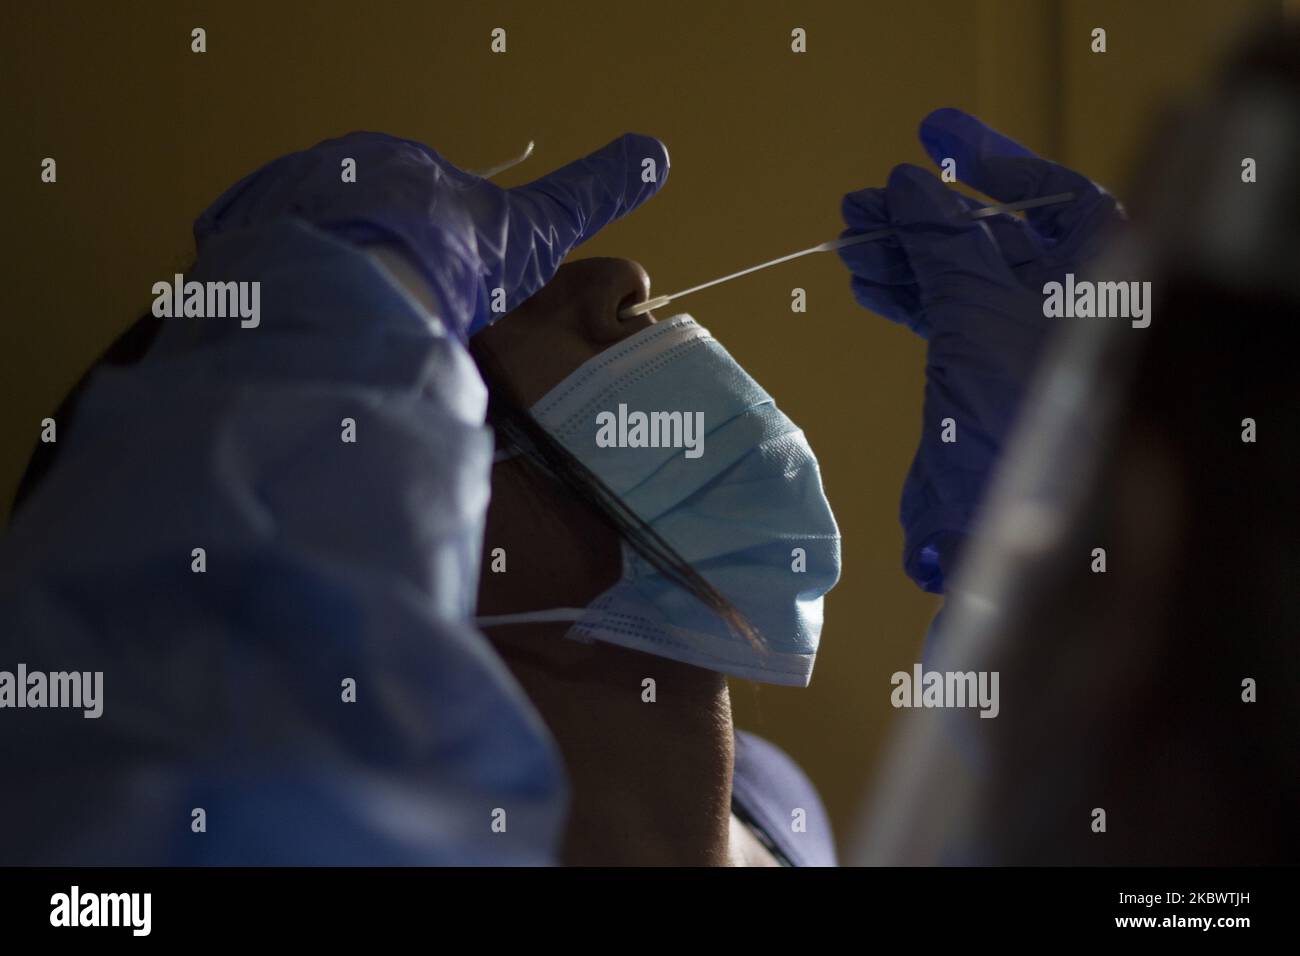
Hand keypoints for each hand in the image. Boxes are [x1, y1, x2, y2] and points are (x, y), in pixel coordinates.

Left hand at [193, 131, 668, 338]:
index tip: (438, 291)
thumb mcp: (536, 228)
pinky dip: (271, 297)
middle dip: (375, 268)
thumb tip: (658, 148)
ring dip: (323, 285)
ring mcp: (279, 200)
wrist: (365, 282)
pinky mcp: (235, 239)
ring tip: (346, 341)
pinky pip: (249, 265)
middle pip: (356, 223)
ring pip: (304, 244)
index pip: (418, 202)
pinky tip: (296, 335)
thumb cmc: (455, 255)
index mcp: (401, 162)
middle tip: (395, 326)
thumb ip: (591, 191)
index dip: (434, 251)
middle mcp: (334, 168)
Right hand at [838, 108, 1122, 591]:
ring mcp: (1022, 332)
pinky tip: (864, 280)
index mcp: (1093, 267)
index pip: (1046, 191)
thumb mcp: (978, 299)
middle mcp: (1065, 295)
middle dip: (921, 216)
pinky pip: (942, 313)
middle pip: (987, 233)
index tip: (934, 134)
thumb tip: (906, 185)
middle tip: (861, 203)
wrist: (1013, 506)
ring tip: (848, 242)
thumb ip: (940, 237)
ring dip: (900, 256)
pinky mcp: (984, 367)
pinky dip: (903, 295)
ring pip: (955, 274)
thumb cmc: (1022, 394)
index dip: (988, 161)